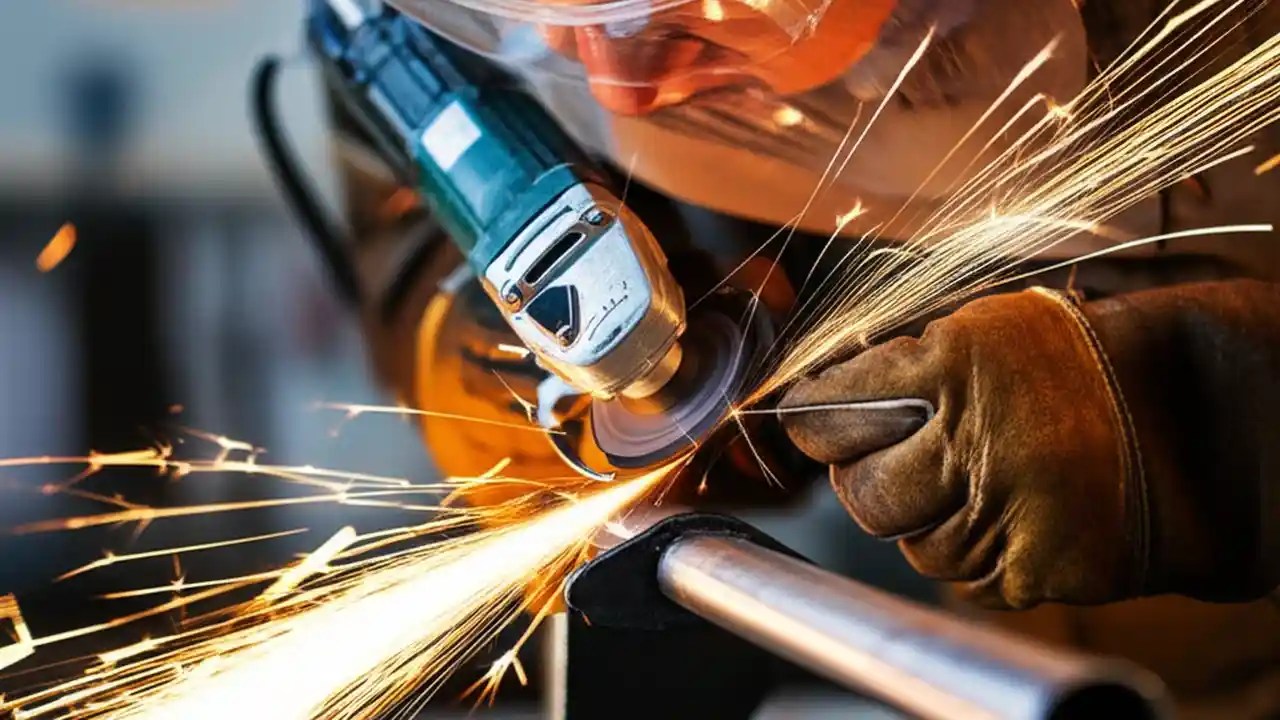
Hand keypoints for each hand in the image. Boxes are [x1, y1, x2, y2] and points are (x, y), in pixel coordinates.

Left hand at [780, 283, 1279, 608]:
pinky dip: (975, 552)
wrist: (1193, 415)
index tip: (809, 420)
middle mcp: (975, 443)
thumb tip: (818, 400)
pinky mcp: (1036, 570)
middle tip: (886, 459)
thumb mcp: (983, 328)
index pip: (830, 410)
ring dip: (925, 520)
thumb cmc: (1072, 363)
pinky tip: (1007, 513)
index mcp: (952, 366)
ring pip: (912, 547)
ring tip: (972, 481)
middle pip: (860, 495)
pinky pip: (966, 580)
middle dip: (862, 479)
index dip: (810, 419)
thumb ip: (898, 366)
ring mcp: (1008, 514)